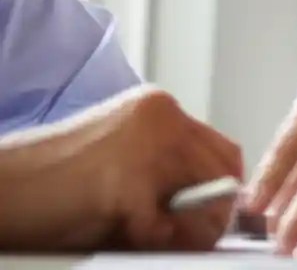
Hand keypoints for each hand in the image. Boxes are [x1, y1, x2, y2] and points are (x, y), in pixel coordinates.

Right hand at [0, 85, 242, 251]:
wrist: (2, 187)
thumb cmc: (57, 183)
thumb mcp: (128, 168)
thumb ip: (173, 180)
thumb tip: (219, 214)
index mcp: (158, 108)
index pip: (222, 148)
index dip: (224, 187)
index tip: (215, 213)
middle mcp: (160, 117)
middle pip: (223, 172)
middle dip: (214, 211)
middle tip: (194, 236)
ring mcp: (146, 145)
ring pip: (205, 197)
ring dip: (186, 227)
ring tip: (151, 232)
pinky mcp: (127, 182)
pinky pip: (164, 226)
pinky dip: (152, 238)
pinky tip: (130, 231)